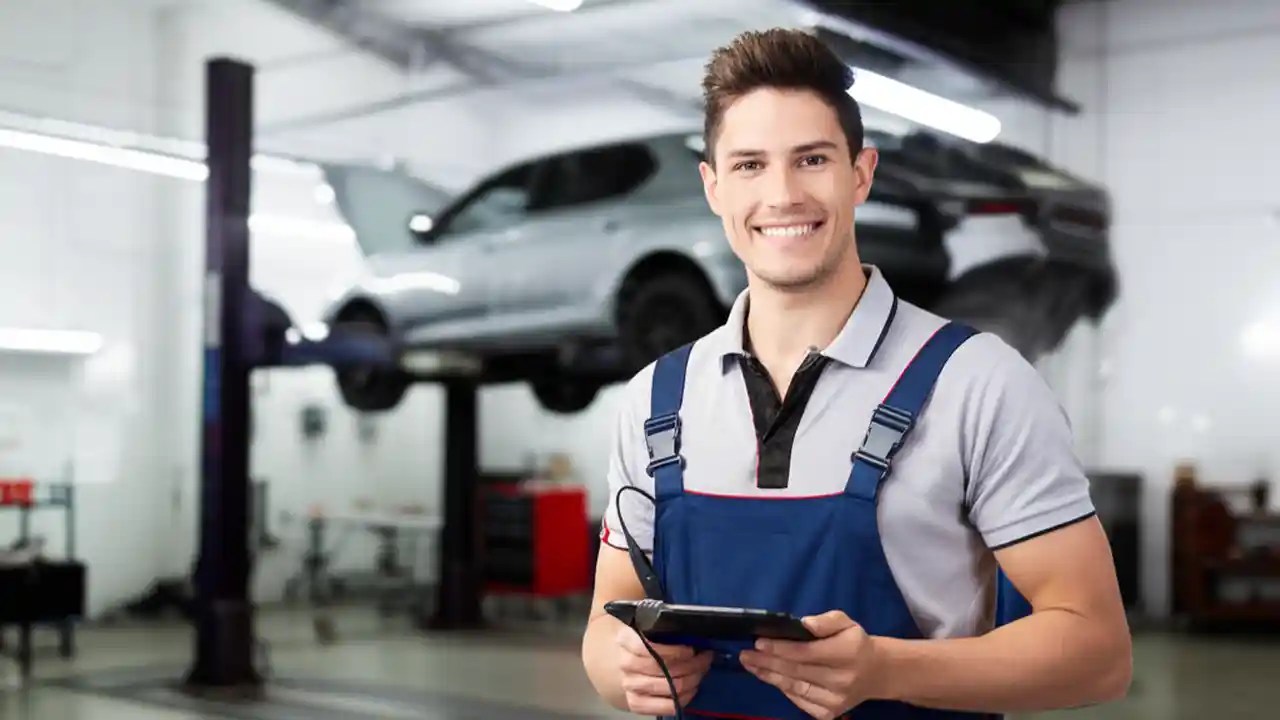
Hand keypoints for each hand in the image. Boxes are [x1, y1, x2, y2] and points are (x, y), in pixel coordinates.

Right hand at [616, 625, 713, 715]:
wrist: (615, 662)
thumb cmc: (637, 640)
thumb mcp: (642, 624)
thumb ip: (660, 624)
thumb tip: (690, 624)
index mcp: (625, 639)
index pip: (649, 648)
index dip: (674, 651)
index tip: (691, 648)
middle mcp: (626, 664)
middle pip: (665, 668)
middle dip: (692, 664)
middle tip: (705, 657)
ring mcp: (630, 685)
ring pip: (670, 687)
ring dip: (692, 679)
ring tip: (701, 671)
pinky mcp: (636, 703)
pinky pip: (665, 706)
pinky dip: (683, 698)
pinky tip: (691, 689)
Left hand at [739, 611, 880, 719]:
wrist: (876, 673)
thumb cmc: (855, 644)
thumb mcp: (847, 623)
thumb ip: (827, 621)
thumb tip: (804, 623)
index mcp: (847, 653)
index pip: (806, 652)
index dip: (780, 648)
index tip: (759, 642)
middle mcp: (842, 680)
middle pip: (796, 671)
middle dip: (768, 661)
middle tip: (746, 654)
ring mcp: (835, 701)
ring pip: (794, 687)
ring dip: (769, 676)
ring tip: (751, 665)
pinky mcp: (829, 714)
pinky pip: (799, 701)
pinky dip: (782, 689)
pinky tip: (769, 677)